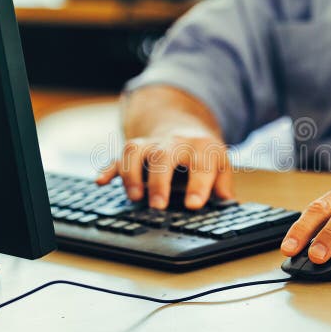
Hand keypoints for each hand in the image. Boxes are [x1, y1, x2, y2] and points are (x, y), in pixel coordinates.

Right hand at [96, 129, 232, 209]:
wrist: (183, 126)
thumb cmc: (202, 154)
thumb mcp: (220, 164)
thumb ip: (223, 184)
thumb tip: (229, 203)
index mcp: (201, 147)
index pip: (201, 164)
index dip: (198, 185)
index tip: (193, 205)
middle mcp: (174, 143)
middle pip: (162, 155)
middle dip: (159, 181)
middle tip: (158, 206)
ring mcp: (151, 144)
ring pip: (135, 151)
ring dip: (132, 174)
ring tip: (135, 198)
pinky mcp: (134, 150)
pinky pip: (117, 157)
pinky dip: (109, 169)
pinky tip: (101, 181)